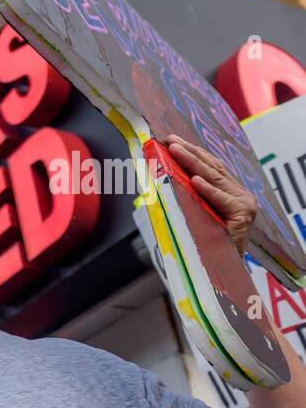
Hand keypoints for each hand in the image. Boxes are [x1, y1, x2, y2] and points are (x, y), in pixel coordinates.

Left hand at [165, 135, 257, 254]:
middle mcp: (240, 194)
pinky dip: (207, 190)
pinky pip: (221, 200)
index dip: (192, 152)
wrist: (225, 268)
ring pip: (214, 178)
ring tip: (176, 149)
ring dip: (192, 162)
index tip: (173, 140)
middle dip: (189, 151)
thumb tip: (163, 179)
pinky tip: (193, 180)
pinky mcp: (243, 215)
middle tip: (170, 139)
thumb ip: (188, 198)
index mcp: (230, 192)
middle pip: (211, 168)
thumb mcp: (196, 215)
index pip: (210, 167)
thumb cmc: (208, 244)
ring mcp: (244, 203)